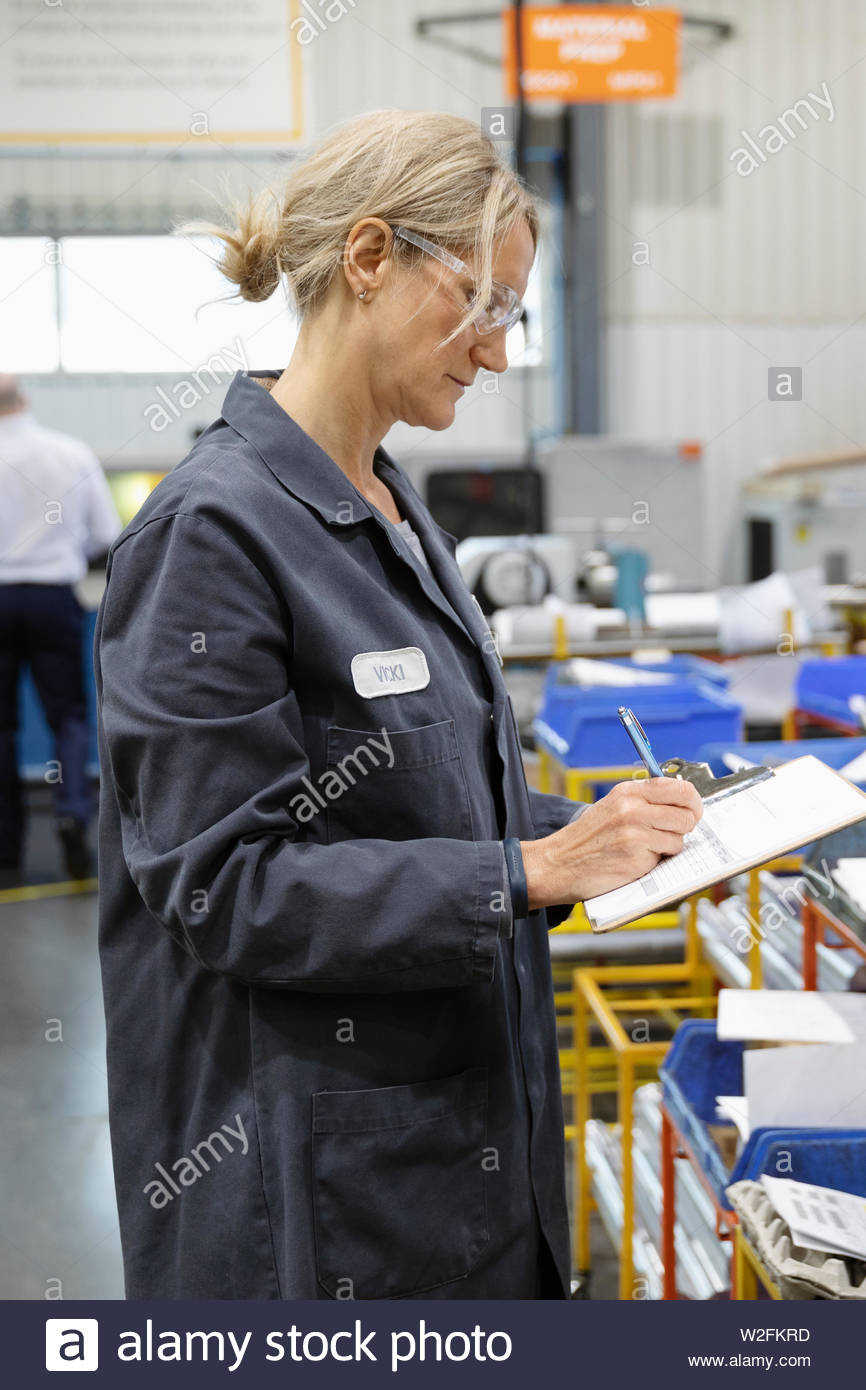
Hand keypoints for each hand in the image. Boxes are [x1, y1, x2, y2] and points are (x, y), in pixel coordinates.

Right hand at [520, 776, 703, 908]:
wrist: (559, 864)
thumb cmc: (588, 840)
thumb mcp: (613, 808)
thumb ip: (644, 802)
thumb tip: (681, 804)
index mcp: (628, 791)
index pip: (679, 788)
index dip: (693, 803)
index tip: (692, 812)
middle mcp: (632, 807)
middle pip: (687, 813)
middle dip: (686, 826)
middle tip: (673, 834)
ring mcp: (634, 831)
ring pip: (680, 837)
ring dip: (669, 847)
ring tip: (646, 849)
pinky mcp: (636, 854)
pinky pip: (666, 856)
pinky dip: (657, 861)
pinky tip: (637, 860)